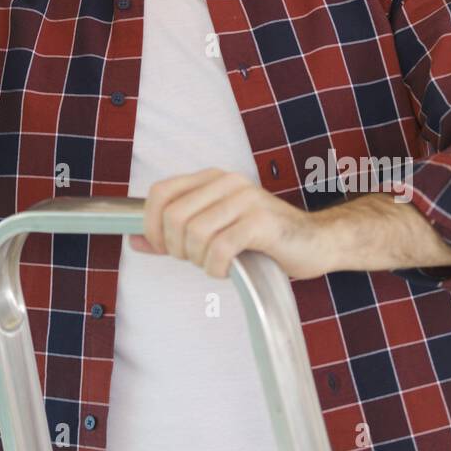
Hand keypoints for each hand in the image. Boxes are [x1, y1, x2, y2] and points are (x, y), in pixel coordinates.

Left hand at [131, 168, 334, 279]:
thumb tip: (135, 241)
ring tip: (213, 265)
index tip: (160, 246)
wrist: (315, 242)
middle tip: (194, 260)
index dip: (150, 224)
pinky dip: (215, 268)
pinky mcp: (261, 222)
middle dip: (175, 247)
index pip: (161, 192)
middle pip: (173, 216)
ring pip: (194, 232)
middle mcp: (227, 182)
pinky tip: (225, 271)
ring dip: (197, 260)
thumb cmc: (263, 238)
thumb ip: (174, 235)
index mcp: (212, 179)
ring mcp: (245, 199)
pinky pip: (220, 248)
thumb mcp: (215, 231)